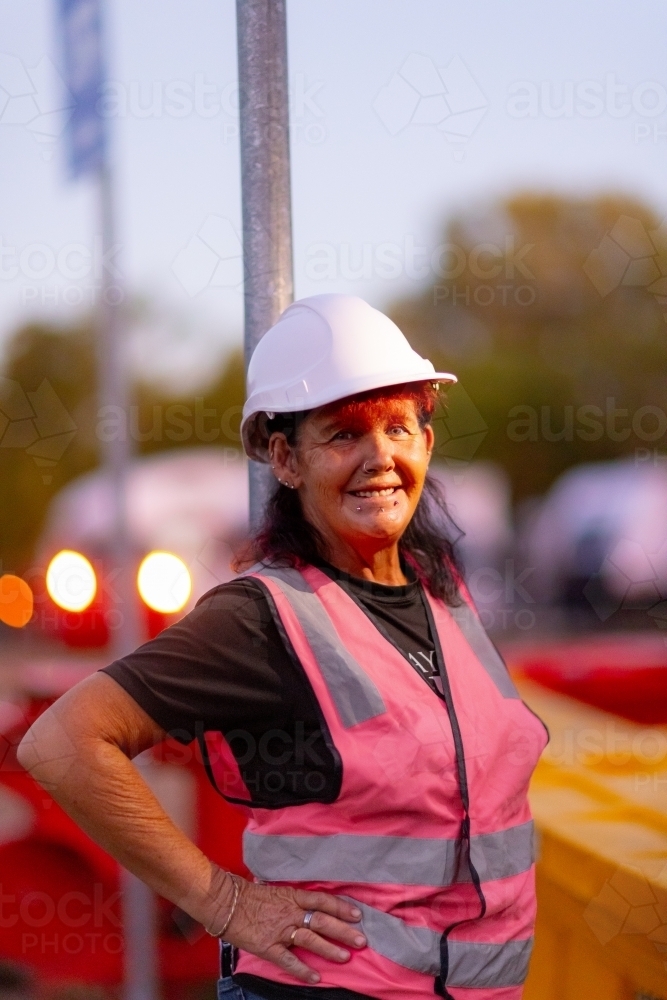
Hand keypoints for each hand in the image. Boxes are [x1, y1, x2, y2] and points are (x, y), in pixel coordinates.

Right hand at [223, 878, 366, 983]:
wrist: (226, 902)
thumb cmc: (249, 896)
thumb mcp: (276, 892)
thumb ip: (294, 901)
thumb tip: (310, 907)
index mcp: (292, 897)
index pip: (322, 900)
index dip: (341, 907)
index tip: (357, 914)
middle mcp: (290, 913)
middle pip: (322, 921)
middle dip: (343, 930)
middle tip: (361, 939)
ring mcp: (280, 930)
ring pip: (311, 939)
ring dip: (329, 949)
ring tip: (345, 957)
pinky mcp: (268, 946)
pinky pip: (288, 960)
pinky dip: (302, 969)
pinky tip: (315, 977)